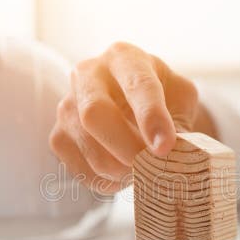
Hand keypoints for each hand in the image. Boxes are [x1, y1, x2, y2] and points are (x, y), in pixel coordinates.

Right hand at [49, 42, 208, 193]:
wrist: (131, 104)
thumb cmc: (161, 97)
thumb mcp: (180, 98)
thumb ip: (181, 121)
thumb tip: (177, 152)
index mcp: (124, 58)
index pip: (137, 85)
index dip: (152, 118)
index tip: (165, 147)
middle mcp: (87, 75)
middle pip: (94, 113)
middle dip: (126, 147)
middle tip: (150, 164)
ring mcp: (67, 106)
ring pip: (89, 148)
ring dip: (121, 169)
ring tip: (142, 168)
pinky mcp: (58, 137)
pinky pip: (81, 170)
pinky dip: (108, 181)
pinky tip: (123, 172)